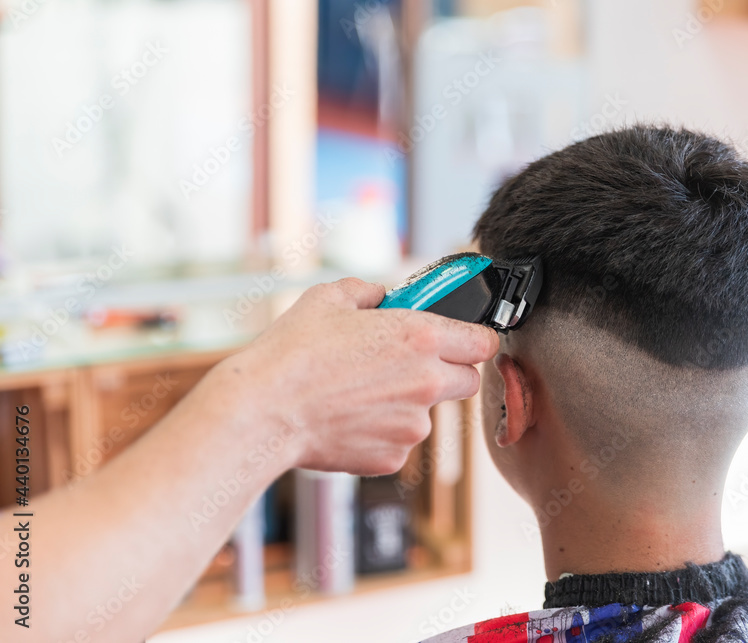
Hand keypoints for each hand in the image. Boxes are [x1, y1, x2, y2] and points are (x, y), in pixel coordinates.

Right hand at [220, 278, 498, 474]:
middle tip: (411, 365)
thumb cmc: (292, 353)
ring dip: (409, 404)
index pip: (483, 342)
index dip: (473, 340)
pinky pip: (400, 441)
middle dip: (448, 371)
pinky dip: (383, 432)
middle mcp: (427, 383)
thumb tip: (380, 296)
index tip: (463, 340)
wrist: (263, 413)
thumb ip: (368, 292)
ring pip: (428, 413)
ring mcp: (413, 425)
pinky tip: (349, 419)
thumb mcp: (330, 298)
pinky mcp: (394, 457)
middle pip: (468, 381)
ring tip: (360, 394)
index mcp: (421, 337)